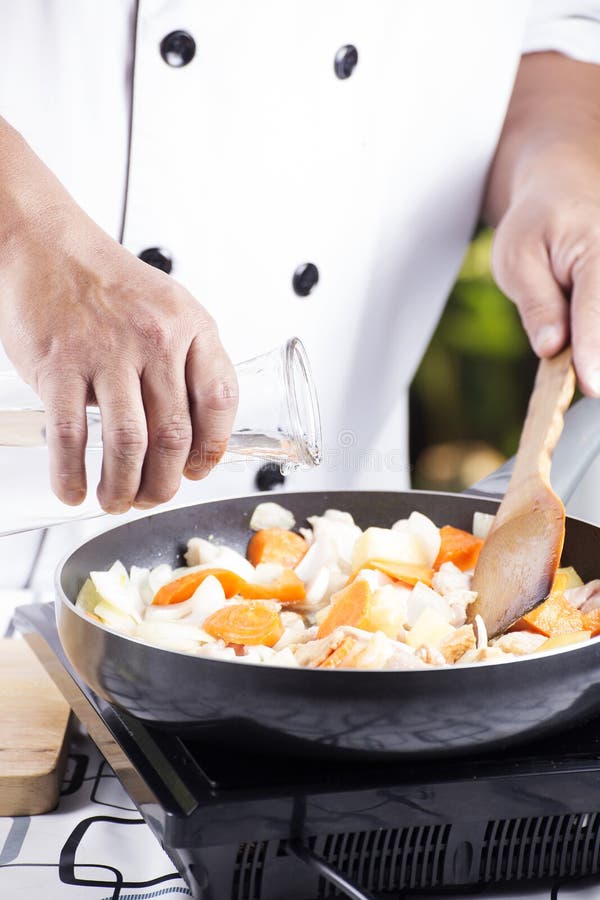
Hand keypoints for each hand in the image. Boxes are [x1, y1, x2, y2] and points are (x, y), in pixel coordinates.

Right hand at [0, 125, 237, 512]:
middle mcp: (154, 340)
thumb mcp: (169, 310)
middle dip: (164, 482)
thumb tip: (194, 434)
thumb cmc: (109, 285)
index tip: (198, 470)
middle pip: (173, 434)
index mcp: (190, 327)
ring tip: (116, 501)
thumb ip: (187, 363)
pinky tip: (73, 490)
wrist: (48, 247)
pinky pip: (70, 436)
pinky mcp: (59, 366)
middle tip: (152, 497)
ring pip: (127, 443)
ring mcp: (105, 353)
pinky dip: (71, 474)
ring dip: (123, 487)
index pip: (218, 399)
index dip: (213, 447)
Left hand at [483, 52, 599, 395]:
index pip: (595, 312)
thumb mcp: (516, 259)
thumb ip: (536, 303)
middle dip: (595, 354)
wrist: (564, 187)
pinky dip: (592, 341)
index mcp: (596, 251)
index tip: (594, 387)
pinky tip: (586, 354)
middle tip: (585, 385)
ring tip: (583, 364)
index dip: (593, 353)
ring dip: (592, 345)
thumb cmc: (535, 223)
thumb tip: (551, 348)